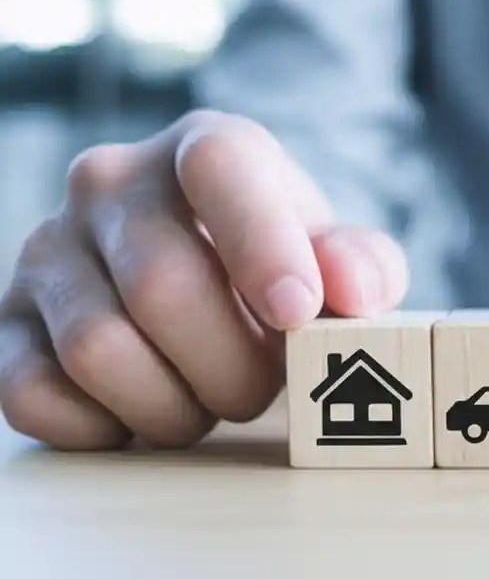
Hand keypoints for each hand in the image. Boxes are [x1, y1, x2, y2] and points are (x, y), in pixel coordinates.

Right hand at [0, 111, 407, 448]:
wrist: (213, 289)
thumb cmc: (284, 273)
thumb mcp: (341, 261)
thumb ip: (363, 267)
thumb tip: (352, 289)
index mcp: (205, 149)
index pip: (221, 166)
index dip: (263, 244)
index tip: (297, 313)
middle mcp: (111, 183)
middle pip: (162, 285)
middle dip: (232, 364)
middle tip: (263, 388)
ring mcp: (48, 251)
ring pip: (96, 350)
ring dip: (173, 406)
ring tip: (209, 402)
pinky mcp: (7, 322)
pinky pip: (34, 397)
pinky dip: (104, 429)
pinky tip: (146, 411)